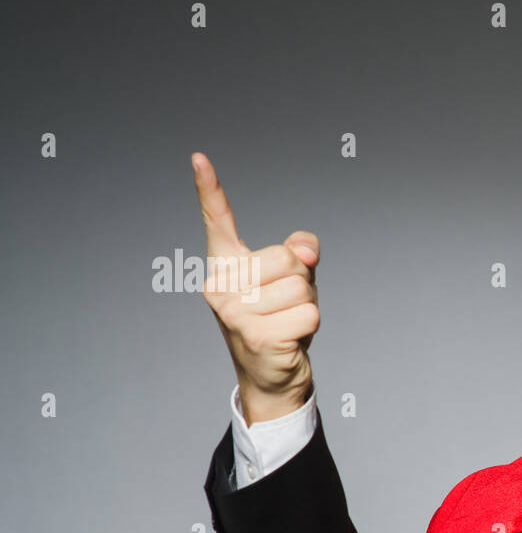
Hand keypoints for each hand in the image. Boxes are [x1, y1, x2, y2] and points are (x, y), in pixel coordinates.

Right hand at [192, 152, 319, 423]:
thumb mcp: (293, 279)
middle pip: (289, 260)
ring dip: (307, 307)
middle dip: (302, 283)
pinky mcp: (256, 335)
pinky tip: (290, 339)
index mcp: (226, 265)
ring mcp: (234, 311)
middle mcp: (219, 285)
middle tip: (285, 307)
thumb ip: (301, 251)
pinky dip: (310, 327)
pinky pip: (310, 314)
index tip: (200, 157)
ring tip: (286, 322)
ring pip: (302, 288)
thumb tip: (305, 252)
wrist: (271, 374)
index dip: (210, 189)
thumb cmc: (280, 319)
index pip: (218, 221)